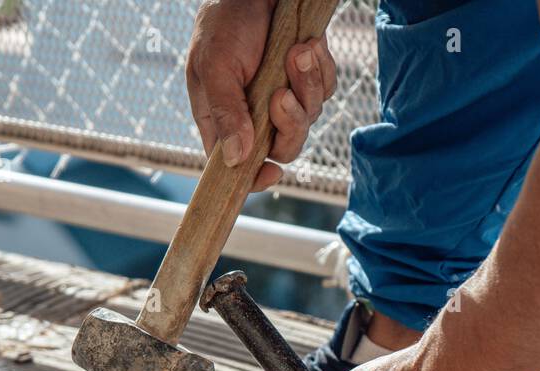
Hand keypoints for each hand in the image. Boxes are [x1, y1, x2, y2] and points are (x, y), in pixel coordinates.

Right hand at [186, 0, 336, 190]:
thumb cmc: (225, 22)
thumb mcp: (214, 66)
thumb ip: (225, 112)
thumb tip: (235, 159)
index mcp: (224, 120)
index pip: (237, 166)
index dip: (253, 178)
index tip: (270, 172)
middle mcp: (255, 116)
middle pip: (284, 148)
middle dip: (290, 124)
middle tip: (282, 94)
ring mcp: (284, 99)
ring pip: (309, 119)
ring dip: (306, 86)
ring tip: (297, 52)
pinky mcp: (308, 80)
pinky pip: (324, 91)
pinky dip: (319, 70)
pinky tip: (306, 45)